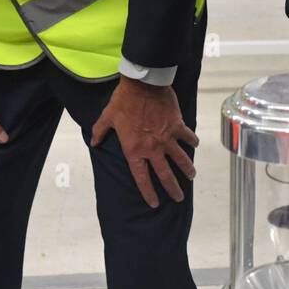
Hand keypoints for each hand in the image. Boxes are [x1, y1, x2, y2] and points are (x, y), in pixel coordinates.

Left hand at [91, 78, 198, 207]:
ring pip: (180, 159)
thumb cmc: (123, 101)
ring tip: (191, 176)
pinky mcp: (177, 126)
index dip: (148, 192)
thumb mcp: (107, 117)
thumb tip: (93, 142)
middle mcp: (152, 148)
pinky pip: (187, 137)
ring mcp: (167, 138)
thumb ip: (100, 132)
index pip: (142, 177)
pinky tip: (195, 145)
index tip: (154, 203)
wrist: (143, 85)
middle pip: (165, 174)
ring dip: (187, 169)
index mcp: (134, 150)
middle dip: (172, 189)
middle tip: (178, 198)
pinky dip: (192, 141)